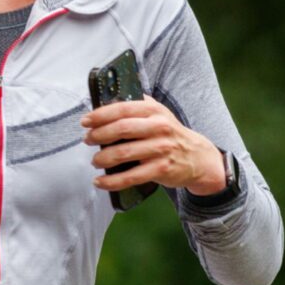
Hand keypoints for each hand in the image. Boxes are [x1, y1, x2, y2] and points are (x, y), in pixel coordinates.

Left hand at [82, 97, 226, 195]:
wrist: (198, 157)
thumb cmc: (170, 134)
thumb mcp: (159, 114)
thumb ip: (137, 107)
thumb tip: (104, 103)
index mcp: (154, 111)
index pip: (123, 109)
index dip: (101, 115)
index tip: (85, 121)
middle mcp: (159, 128)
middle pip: (122, 129)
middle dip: (99, 135)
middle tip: (88, 140)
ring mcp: (161, 149)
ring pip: (124, 153)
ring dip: (103, 158)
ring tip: (95, 160)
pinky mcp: (161, 169)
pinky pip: (131, 177)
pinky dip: (112, 181)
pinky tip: (100, 181)